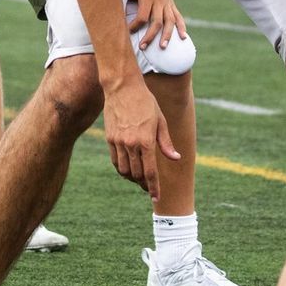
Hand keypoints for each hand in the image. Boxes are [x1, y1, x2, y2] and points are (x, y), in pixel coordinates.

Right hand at [102, 75, 178, 199]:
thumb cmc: (145, 102)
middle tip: (149, 187)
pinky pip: (115, 160)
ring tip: (139, 178)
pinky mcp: (110, 138)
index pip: (150, 172)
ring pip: (124, 170)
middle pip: (137, 174)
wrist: (122, 87)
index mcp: (146, 141)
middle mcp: (130, 144)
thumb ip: (166, 142)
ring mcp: (118, 142)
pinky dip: (122, 168)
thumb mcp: (161, 121)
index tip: (156, 198)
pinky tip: (128, 168)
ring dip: (132, 178)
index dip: (154, 187)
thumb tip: (175, 158)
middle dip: (143, 184)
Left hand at [126, 0, 186, 49]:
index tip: (127, 33)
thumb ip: (124, 1)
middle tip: (142, 47)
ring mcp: (167, 2)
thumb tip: (115, 18)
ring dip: (167, 35)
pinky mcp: (171, 3)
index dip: (134, 26)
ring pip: (170, 21)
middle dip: (150, 36)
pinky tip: (183, 37)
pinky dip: (181, 27)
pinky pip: (178, 17)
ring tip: (163, 47)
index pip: (142, 16)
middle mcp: (159, 0)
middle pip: (157, 22)